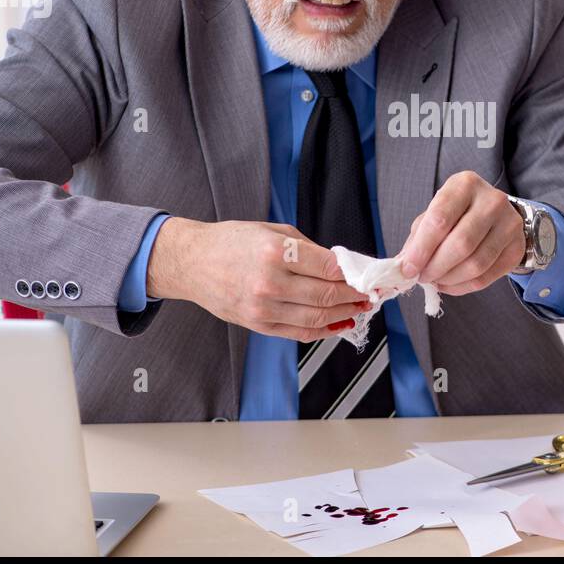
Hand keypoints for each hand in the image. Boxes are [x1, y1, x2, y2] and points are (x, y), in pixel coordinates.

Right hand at [146, 218, 370, 341]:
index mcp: (276, 252)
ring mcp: (263, 308)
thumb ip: (309, 249)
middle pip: (327, 295)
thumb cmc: (232, 241)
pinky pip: (299, 332)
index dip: (354, 274)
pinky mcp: (258, 325)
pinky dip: (324, 330)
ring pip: (317, 317)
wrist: (192, 262)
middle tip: (371, 294)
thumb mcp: (273, 231)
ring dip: (345, 314)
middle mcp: (270, 282)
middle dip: (355, 295)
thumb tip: (341, 266)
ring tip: (360, 308)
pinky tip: (338, 322)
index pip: (329, 267)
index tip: (368, 274)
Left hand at [400, 171, 525, 296]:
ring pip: (475, 265)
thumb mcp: (436, 212)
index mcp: (465, 184)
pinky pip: (486, 277)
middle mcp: (492, 201)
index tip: (408, 268)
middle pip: (461, 244)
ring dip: (449, 279)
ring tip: (436, 280)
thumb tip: (404, 266)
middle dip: (435, 267)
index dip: (421, 249)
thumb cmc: (458, 212)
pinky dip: (463, 287)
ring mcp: (510, 224)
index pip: (440, 219)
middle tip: (422, 276)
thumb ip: (419, 236)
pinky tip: (450, 283)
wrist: (496, 214)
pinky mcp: (516, 247)